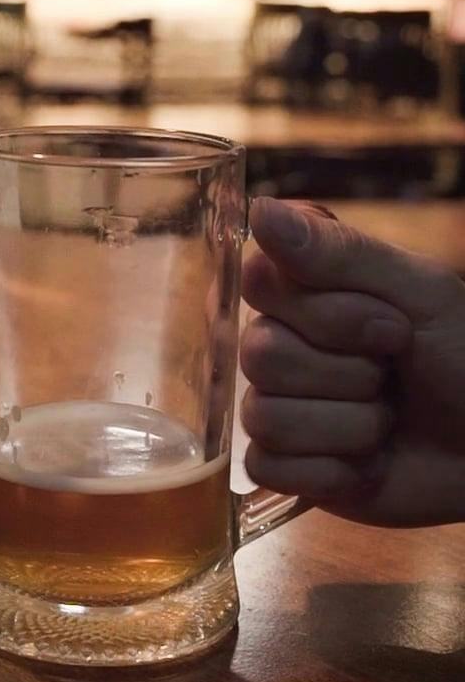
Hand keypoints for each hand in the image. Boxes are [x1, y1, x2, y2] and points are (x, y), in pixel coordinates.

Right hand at [240, 197, 464, 527]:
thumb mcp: (422, 295)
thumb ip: (340, 252)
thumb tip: (260, 210)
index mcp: (311, 294)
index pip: (259, 283)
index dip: (326, 313)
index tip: (392, 326)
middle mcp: (286, 345)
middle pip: (259, 355)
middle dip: (347, 374)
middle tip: (396, 375)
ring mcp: (283, 406)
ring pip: (264, 416)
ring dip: (349, 427)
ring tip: (389, 423)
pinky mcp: (289, 466)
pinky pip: (266, 466)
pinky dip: (329, 471)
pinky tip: (367, 464)